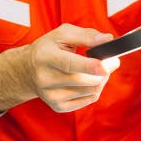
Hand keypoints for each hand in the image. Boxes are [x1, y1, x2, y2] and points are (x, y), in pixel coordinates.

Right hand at [0, 23, 119, 115]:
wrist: (28, 70)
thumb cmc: (49, 48)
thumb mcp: (63, 34)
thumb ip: (86, 35)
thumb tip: (107, 40)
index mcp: (45, 56)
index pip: (69, 64)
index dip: (89, 66)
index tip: (105, 66)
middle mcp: (45, 78)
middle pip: (82, 80)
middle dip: (103, 71)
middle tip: (111, 61)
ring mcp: (50, 95)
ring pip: (90, 91)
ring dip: (101, 79)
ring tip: (98, 69)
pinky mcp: (58, 106)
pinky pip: (88, 100)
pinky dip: (95, 89)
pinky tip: (90, 80)